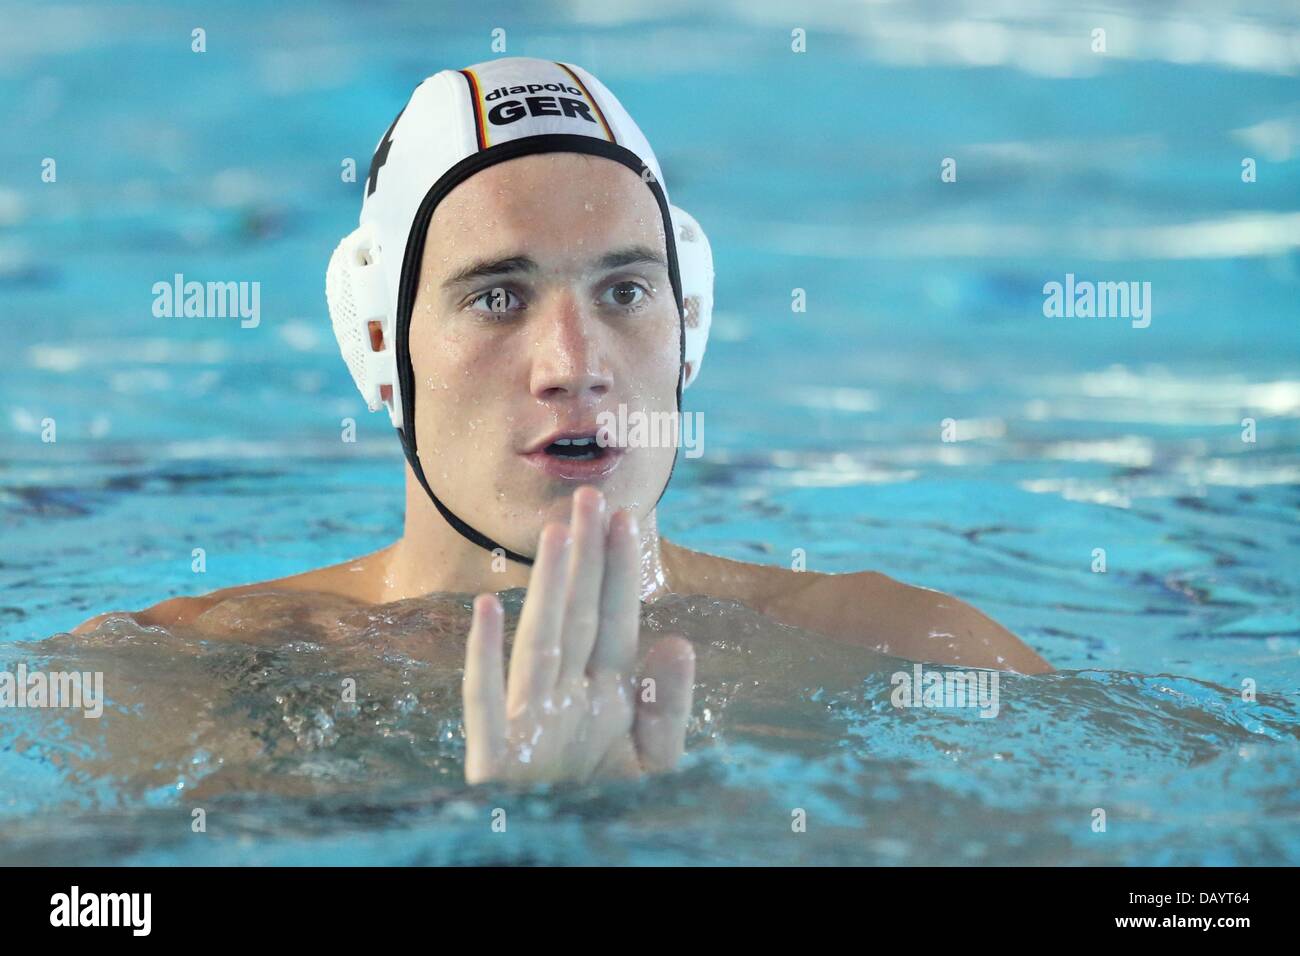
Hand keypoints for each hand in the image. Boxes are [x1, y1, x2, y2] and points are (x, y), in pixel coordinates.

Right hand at [462, 487, 694, 784]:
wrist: (570, 863)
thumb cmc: (607, 812)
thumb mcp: (653, 766)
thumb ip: (668, 707)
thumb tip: (679, 642)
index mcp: (604, 697)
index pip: (615, 621)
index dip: (619, 571)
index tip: (624, 517)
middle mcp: (565, 699)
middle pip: (577, 616)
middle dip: (585, 559)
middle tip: (588, 497)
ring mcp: (529, 724)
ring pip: (539, 642)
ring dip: (548, 588)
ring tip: (558, 533)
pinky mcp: (497, 759)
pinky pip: (487, 703)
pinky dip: (483, 659)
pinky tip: (486, 611)